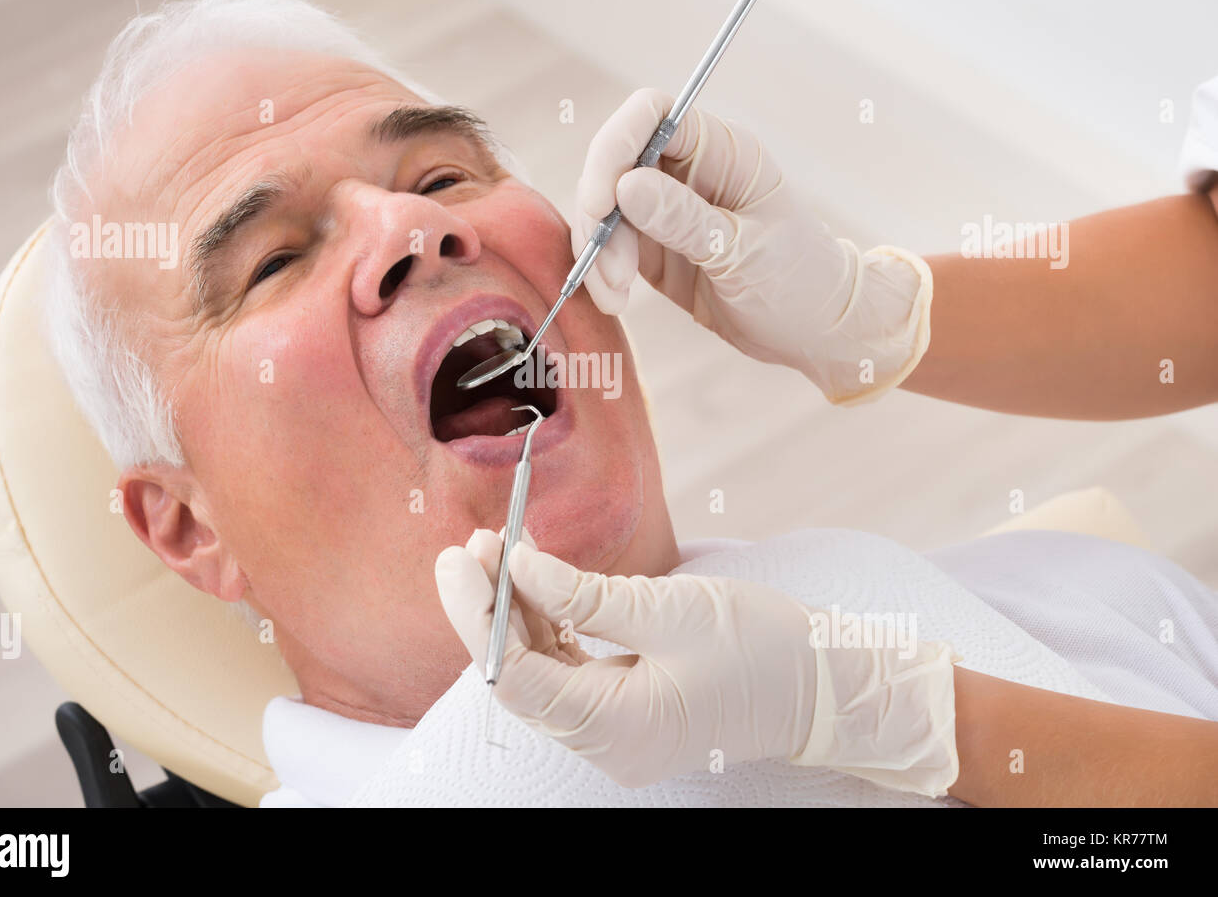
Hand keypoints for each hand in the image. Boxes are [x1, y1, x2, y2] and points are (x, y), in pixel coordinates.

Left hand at [435, 530, 960, 793]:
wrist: (824, 684)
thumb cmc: (761, 650)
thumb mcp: (670, 610)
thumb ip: (584, 593)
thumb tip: (516, 565)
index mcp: (612, 729)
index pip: (512, 677)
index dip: (476, 615)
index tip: (458, 559)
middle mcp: (603, 739)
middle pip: (518, 672)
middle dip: (492, 604)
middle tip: (473, 541)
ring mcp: (612, 725)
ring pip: (540, 664)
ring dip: (518, 605)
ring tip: (500, 543)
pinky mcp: (624, 703)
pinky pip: (569, 662)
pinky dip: (550, 617)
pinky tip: (537, 572)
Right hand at [573, 88, 932, 402]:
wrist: (816, 330)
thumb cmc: (799, 281)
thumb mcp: (744, 252)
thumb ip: (684, 219)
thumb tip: (625, 186)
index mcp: (723, 152)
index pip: (652, 116)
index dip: (616, 146)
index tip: (600, 202)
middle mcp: (688, 171)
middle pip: (615, 164)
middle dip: (601, 216)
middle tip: (609, 269)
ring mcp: (666, 210)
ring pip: (605, 210)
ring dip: (598, 252)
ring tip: (615, 296)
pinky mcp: (652, 249)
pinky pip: (609, 247)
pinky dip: (601, 273)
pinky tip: (614, 301)